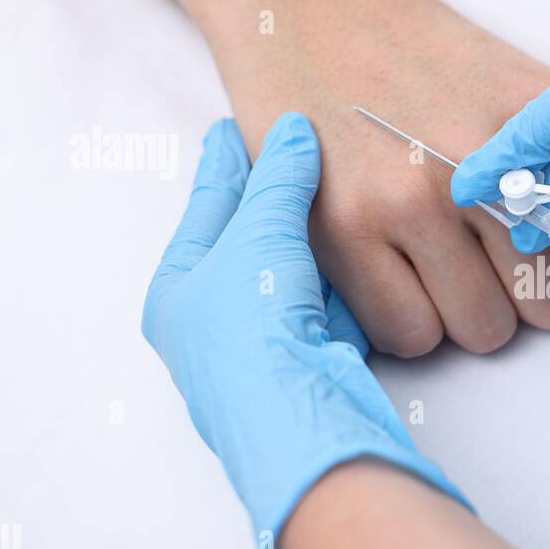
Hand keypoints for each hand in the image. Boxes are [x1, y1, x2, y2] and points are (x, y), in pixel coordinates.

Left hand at [142, 113, 468, 548]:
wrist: (296, 423)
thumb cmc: (253, 332)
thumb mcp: (258, 238)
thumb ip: (277, 182)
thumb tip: (295, 133)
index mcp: (180, 287)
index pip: (207, 206)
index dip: (224, 162)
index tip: (231, 126)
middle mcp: (218, 317)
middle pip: (255, 239)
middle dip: (279, 201)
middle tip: (298, 148)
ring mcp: (268, 342)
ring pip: (300, 273)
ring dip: (323, 242)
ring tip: (343, 187)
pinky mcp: (317, 359)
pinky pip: (333, 306)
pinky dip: (346, 283)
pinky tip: (369, 249)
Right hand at [200, 0, 549, 357]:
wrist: (305, 6)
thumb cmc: (419, 54)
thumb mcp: (522, 86)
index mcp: (531, 125)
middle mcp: (475, 166)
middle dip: (532, 297)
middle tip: (497, 261)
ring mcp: (404, 201)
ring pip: (484, 332)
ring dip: (472, 314)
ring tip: (445, 265)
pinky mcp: (341, 233)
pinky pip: (410, 336)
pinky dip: (414, 323)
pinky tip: (402, 277)